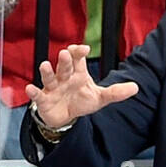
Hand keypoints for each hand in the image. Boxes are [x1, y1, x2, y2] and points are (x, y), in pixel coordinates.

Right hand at [23, 44, 138, 128]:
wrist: (66, 117)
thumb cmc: (81, 101)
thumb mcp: (100, 98)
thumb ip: (116, 92)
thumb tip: (136, 87)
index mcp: (78, 73)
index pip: (78, 58)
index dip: (79, 52)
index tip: (84, 49)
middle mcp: (64, 77)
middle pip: (64, 66)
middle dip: (65, 60)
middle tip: (66, 53)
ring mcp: (53, 88)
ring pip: (49, 77)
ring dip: (46, 71)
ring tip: (45, 65)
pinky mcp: (44, 100)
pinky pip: (38, 95)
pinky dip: (33, 92)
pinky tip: (30, 88)